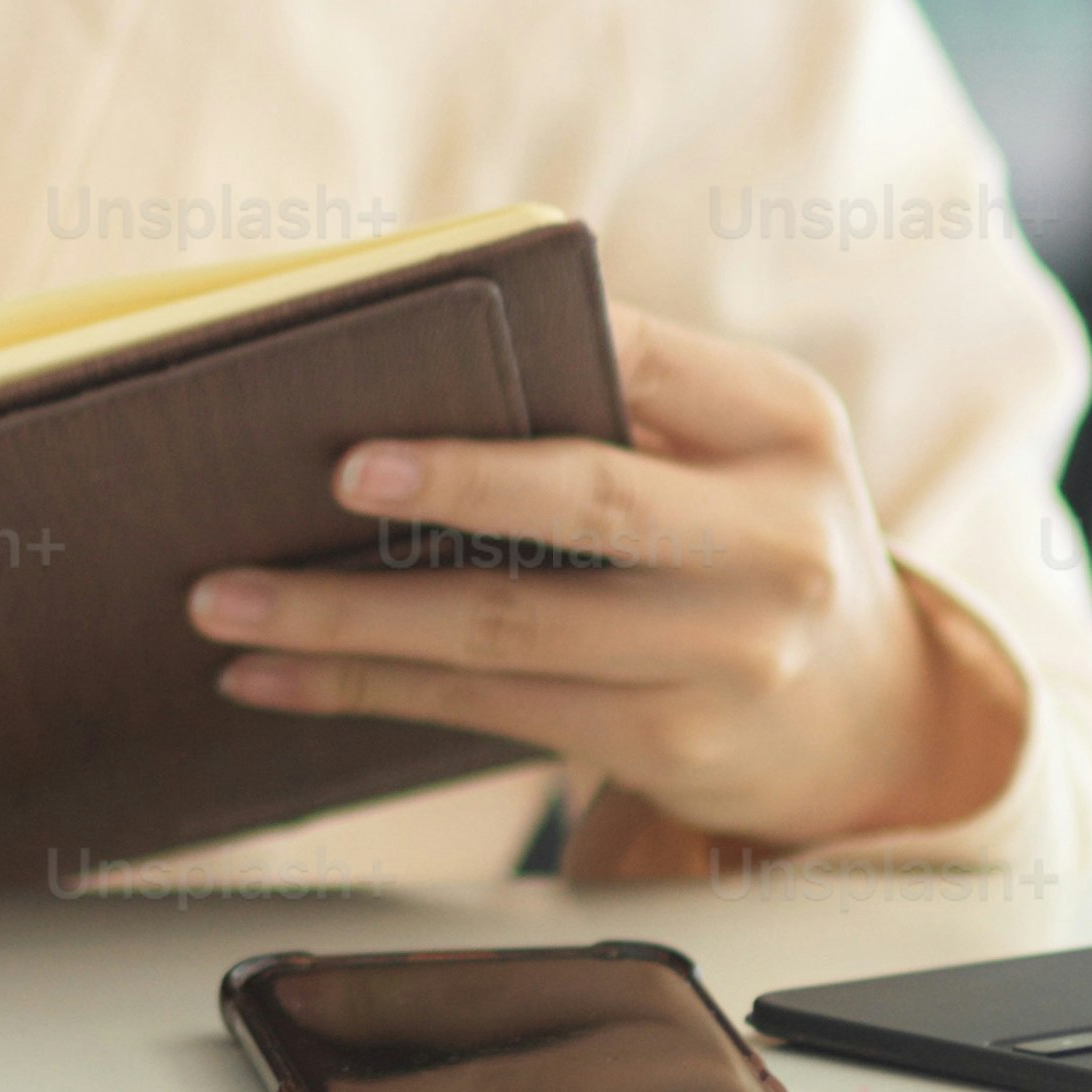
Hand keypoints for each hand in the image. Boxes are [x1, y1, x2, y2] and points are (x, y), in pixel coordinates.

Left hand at [184, 305, 1028, 854]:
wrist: (868, 717)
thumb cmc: (752, 538)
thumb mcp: (742, 445)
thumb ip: (629, 393)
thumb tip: (408, 360)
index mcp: (785, 420)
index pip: (639, 354)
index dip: (527, 350)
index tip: (406, 351)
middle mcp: (777, 539)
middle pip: (587, 500)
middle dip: (450, 487)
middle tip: (330, 476)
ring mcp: (728, 653)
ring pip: (506, 628)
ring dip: (347, 616)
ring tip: (223, 596)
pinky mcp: (666, 741)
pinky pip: (485, 708)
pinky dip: (363, 688)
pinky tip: (269, 672)